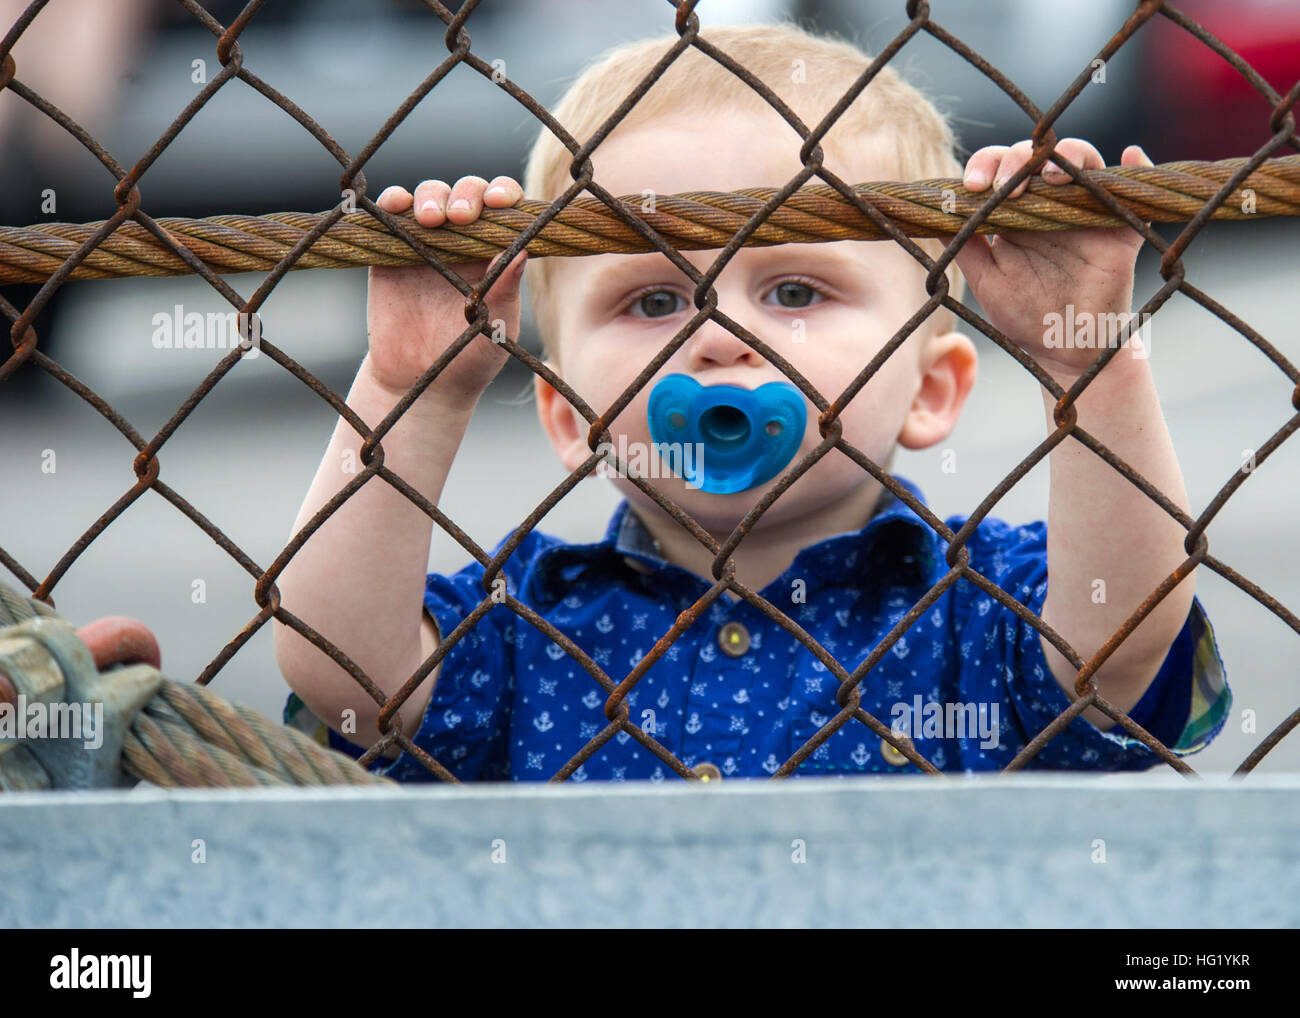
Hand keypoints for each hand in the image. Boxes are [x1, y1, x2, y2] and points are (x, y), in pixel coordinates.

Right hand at [365, 174, 526, 407]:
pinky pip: (389, 215)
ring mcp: (426, 241)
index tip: (502, 202)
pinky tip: (396, 207)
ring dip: (431, 196)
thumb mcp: (495, 328)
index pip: (505, 210)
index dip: (505, 195)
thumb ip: (505, 290)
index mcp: (496, 253)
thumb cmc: (470, 359)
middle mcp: (463, 240)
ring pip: (430, 196)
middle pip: (467, 193)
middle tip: (463, 216)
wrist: (421, 384)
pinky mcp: (391, 250)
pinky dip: (392, 202)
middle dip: (467, 194)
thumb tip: (524, 250)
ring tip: (432, 218)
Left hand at [954, 139, 1152, 378]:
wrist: (1063, 350)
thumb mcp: (985, 278)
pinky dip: (1136, 167)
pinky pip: (1135, 192)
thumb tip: (934, 211)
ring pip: (1084, 161)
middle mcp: (1052, 201)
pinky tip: (1128, 156)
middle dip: (1019, 159)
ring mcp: (1088, 210)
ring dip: (1068, 156)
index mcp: (1018, 209)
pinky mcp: (1120, 228)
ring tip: (1052, 174)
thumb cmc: (1023, 313)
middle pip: (1039, 155)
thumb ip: (963, 244)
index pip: (1001, 167)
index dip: (987, 164)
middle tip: (1006, 185)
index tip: (973, 186)